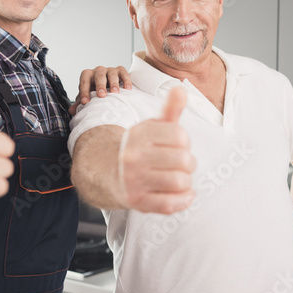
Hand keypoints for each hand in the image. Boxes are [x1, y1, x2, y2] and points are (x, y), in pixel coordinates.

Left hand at [71, 65, 133, 114]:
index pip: (84, 81)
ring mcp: (110, 70)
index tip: (85, 102)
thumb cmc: (96, 92)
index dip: (84, 91)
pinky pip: (123, 73)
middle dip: (100, 85)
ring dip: (113, 83)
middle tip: (102, 95)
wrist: (109, 86)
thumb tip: (71, 110)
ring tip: (115, 93)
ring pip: (111, 74)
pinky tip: (127, 89)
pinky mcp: (121, 71)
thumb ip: (80, 103)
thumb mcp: (88, 97)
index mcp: (88, 76)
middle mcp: (98, 71)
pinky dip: (126, 80)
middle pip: (98, 75)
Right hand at [117, 88, 196, 213]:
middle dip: (188, 162)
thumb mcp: (151, 126)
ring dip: (187, 182)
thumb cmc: (137, 148)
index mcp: (140, 134)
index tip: (177, 145)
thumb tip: (181, 88)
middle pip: (184, 160)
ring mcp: (135, 180)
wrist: (104, 173)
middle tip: (180, 164)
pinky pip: (170, 204)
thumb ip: (169, 110)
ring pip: (180, 182)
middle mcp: (135, 156)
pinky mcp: (137, 201)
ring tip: (180, 178)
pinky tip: (183, 193)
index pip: (180, 135)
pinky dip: (183, 200)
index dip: (185, 141)